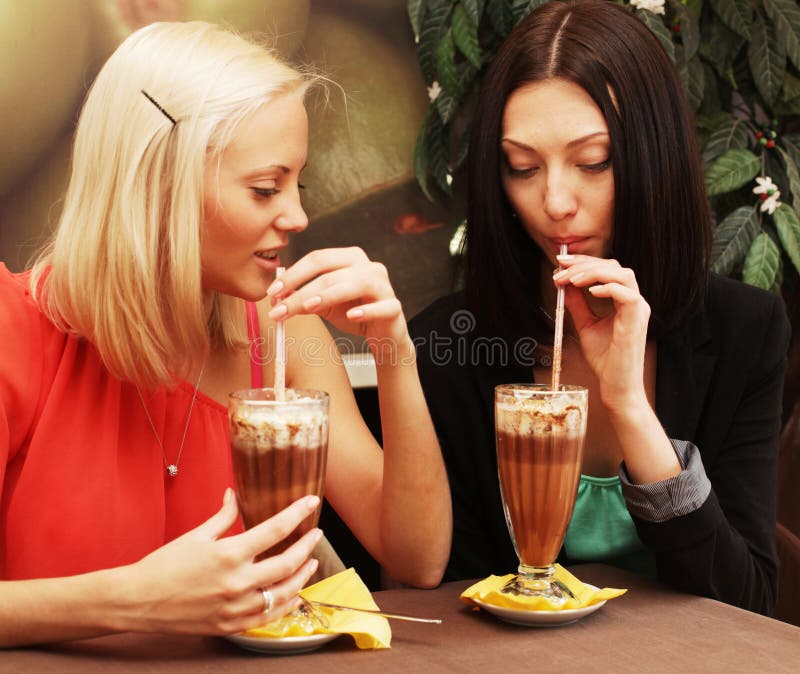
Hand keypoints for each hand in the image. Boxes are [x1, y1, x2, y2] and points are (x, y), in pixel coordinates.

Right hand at [124, 491, 321, 634]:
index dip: (297, 513)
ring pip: (284, 593)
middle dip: (307, 546)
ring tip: (310, 563)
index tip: (311, 502)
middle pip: (288, 563)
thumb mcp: (196, 535)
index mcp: (229, 554)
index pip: (275, 529)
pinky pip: (268, 616)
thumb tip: (234, 495)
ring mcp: (236, 607)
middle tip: (317, 534)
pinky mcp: (231, 625)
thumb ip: (223, 516)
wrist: (138, 601)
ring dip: (302, 576)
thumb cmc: (164, 565)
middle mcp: (237, 582)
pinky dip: (285, 604)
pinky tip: (292, 593)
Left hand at [267, 247, 408, 345]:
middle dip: (302, 290)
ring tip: (308, 307)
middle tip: (280, 308)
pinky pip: (381, 306)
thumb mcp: (324, 304)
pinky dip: (365, 310)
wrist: (383, 334)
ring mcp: (383, 285)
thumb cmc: (354, 314)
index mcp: (350, 259)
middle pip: (331, 273)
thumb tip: (277, 297)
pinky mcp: (393, 307)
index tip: (272, 292)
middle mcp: (368, 267)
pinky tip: (352, 316)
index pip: (318, 259)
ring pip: (354, 284)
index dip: (294, 274)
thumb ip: (304, 297)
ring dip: (328, 295)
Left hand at [553, 254, 650, 410]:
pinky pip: (627, 295)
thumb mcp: (585, 325)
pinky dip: (607, 289)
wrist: (616, 385)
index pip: (607, 269)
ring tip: (572, 279)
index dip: (584, 262)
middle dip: (585, 263)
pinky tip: (589, 292)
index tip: (560, 263)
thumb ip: (577, 305)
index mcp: (624, 300)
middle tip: (560, 267)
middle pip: (614, 266)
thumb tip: (564, 285)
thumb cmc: (605, 359)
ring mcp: (638, 309)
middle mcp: (634, 300)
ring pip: (622, 274)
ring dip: (594, 272)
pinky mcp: (637, 320)